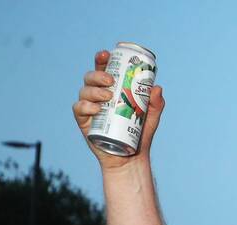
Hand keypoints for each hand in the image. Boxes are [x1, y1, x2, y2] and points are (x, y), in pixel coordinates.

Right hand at [73, 50, 164, 169]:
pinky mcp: (84, 121)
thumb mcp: (150, 118)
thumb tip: (157, 88)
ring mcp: (89, 108)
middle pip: (91, 78)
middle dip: (98, 75)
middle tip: (111, 81)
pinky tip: (96, 109)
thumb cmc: (139, 135)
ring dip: (94, 90)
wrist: (131, 158)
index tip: (106, 54)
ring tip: (107, 96)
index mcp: (110, 89)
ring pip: (84, 91)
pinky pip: (79, 109)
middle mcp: (97, 96)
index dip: (102, 60)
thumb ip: (155, 104)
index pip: (103, 70)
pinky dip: (86, 106)